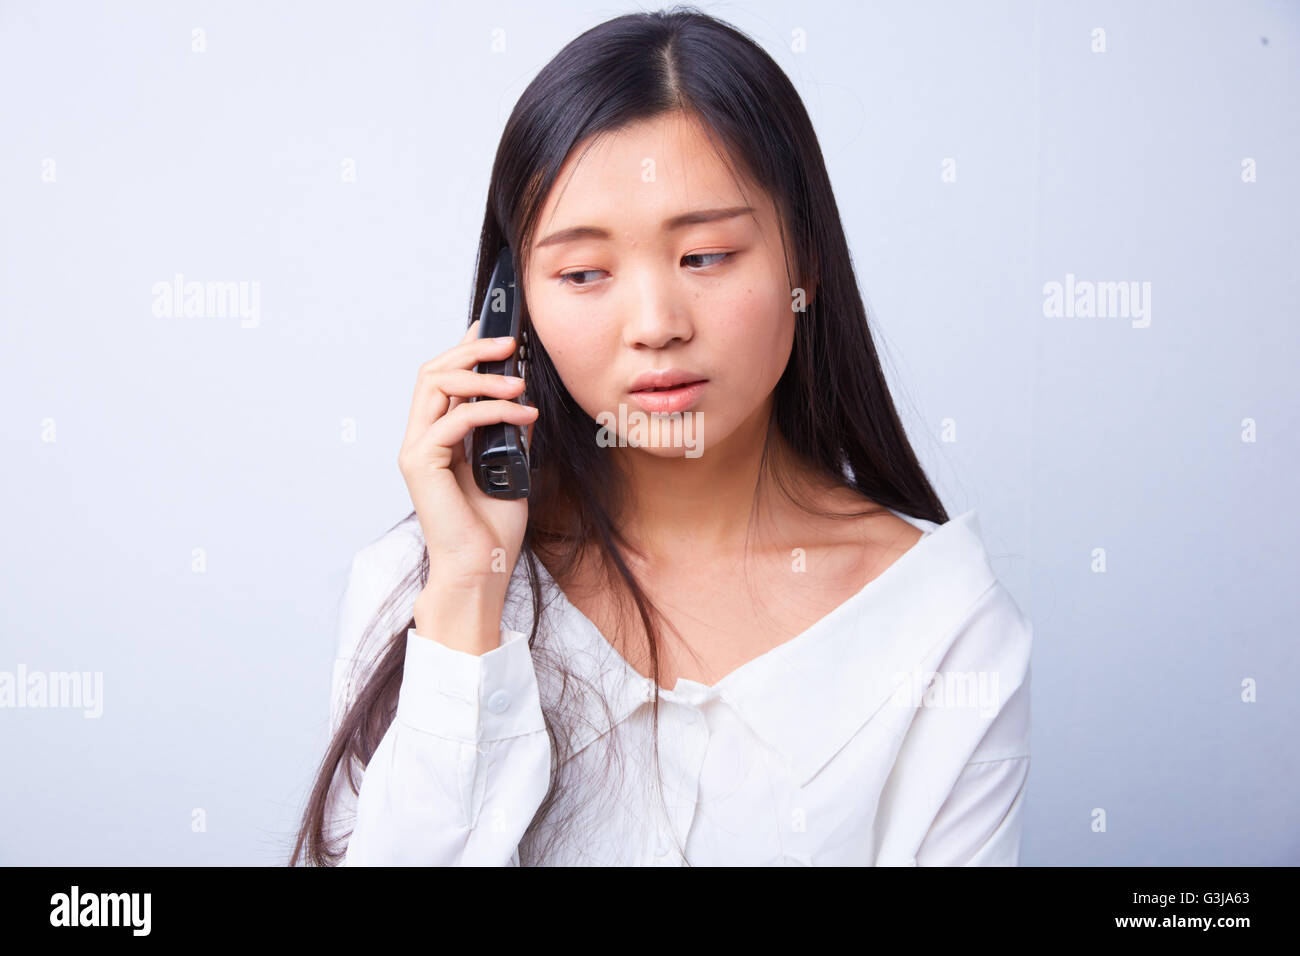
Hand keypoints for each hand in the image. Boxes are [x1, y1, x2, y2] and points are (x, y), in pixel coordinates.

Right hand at [397, 320, 538, 647]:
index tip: (498, 331)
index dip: (467, 349)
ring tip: (520, 380)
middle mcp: (421, 438)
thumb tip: (527, 398)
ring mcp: (417, 449)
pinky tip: (523, 415)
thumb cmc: (492, 530)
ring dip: (482, 374)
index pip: (444, 378)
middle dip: (472, 349)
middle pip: (433, 370)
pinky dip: (492, 410)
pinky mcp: (421, 463)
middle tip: (511, 343)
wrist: (481, 572)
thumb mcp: (514, 467)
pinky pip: (455, 418)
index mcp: (438, 438)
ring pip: (436, 384)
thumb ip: (512, 432)